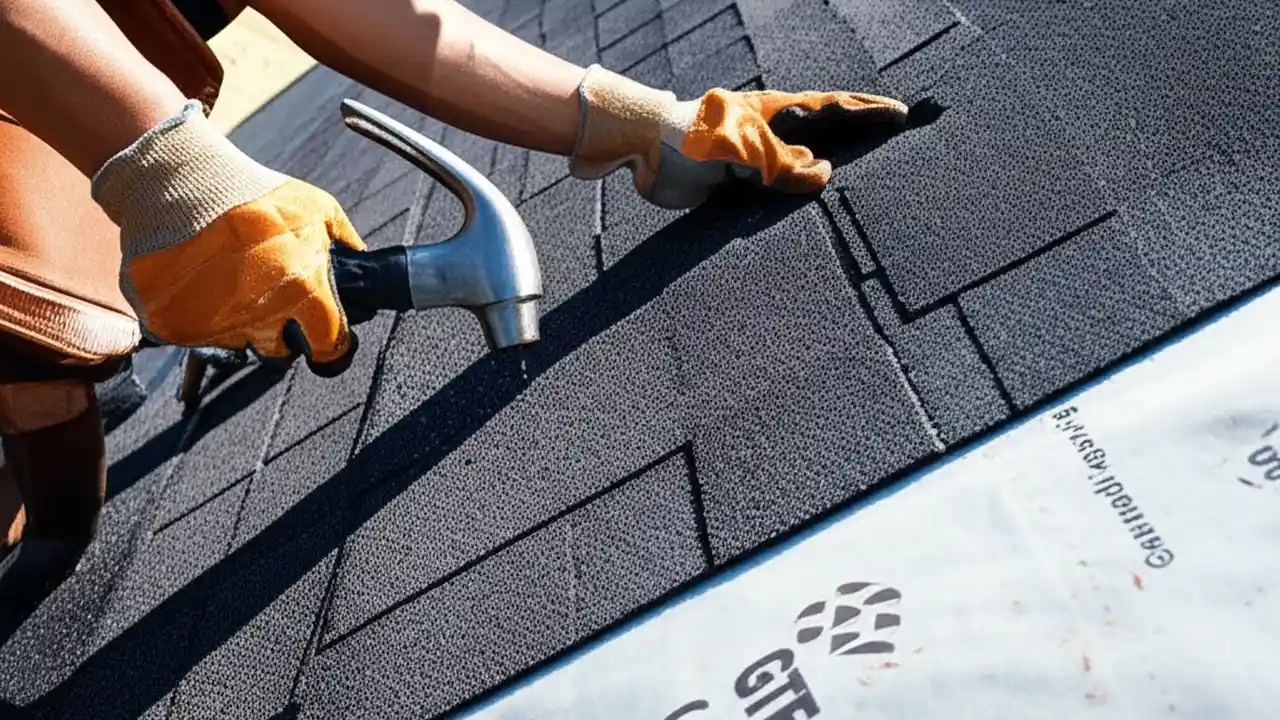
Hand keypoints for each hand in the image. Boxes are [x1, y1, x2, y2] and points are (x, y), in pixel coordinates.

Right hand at [92, 102, 364, 376]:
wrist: (176, 181)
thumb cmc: (252, 193)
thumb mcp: (317, 208)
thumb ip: (345, 242)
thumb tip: (364, 262)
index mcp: (303, 291)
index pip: (330, 346)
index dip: (331, 346)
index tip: (326, 341)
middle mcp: (261, 315)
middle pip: (279, 352)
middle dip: (279, 331)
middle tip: (268, 297)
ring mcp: (215, 325)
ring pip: (237, 343)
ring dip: (237, 321)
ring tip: (229, 279)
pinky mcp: (174, 326)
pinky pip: (196, 335)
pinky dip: (197, 315)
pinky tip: (199, 282)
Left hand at [570, 65, 907, 208]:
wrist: (642, 151)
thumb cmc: (691, 139)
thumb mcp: (744, 151)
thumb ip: (784, 165)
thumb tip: (825, 175)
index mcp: (775, 112)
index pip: (831, 108)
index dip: (866, 111)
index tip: (901, 114)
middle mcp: (770, 132)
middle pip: (824, 133)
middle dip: (859, 134)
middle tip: (897, 135)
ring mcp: (756, 157)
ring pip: (804, 163)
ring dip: (833, 167)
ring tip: (870, 174)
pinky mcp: (740, 182)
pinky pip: (780, 190)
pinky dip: (801, 195)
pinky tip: (816, 206)